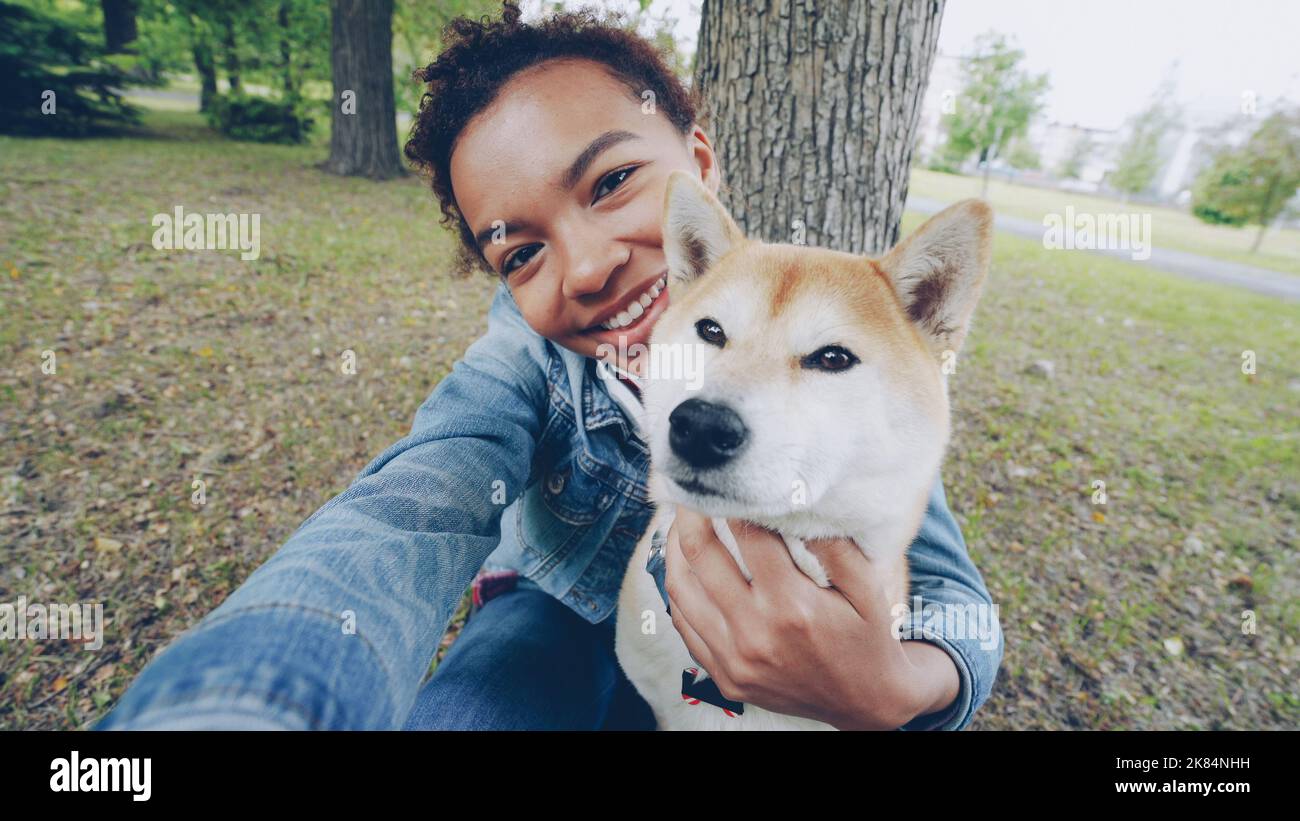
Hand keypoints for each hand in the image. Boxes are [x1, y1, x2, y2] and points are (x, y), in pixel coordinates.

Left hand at [663, 506, 959, 729]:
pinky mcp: (724, 676)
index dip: (736, 502)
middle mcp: (755, 633)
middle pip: (702, 556)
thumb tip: (799, 504)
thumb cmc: (867, 636)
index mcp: (792, 606)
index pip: (748, 536)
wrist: (867, 702)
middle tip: (690, 489)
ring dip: (674, 550)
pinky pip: (683, 626)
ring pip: (680, 590)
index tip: (729, 481)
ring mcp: (734, 659)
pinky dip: (679, 592)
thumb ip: (835, 545)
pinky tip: (686, 570)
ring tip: (680, 525)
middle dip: (691, 515)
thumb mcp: (868, 588)